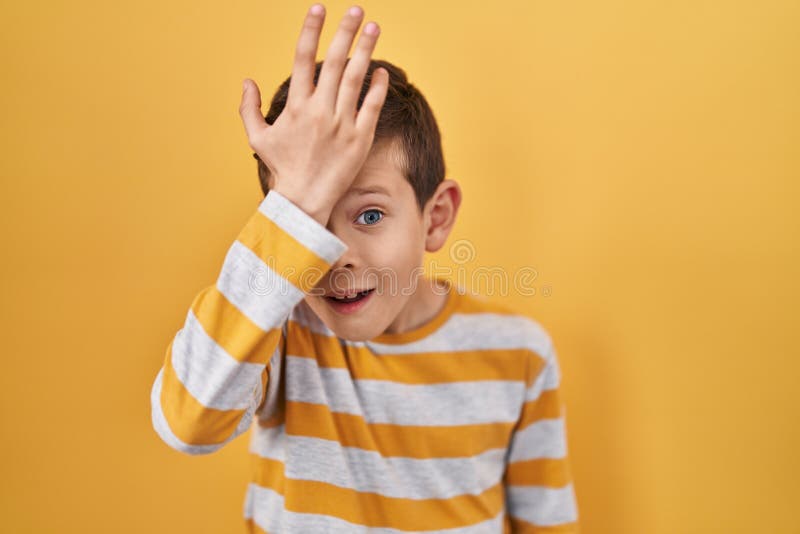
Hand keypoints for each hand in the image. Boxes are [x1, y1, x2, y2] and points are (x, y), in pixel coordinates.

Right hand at [239, 4, 388, 225]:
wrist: (304, 200)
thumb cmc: (282, 169)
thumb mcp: (258, 138)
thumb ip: (249, 108)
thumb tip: (247, 81)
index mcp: (295, 106)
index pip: (303, 58)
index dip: (311, 30)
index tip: (320, 8)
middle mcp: (319, 110)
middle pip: (334, 61)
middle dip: (346, 31)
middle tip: (357, 10)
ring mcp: (342, 124)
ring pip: (356, 78)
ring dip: (366, 50)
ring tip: (374, 28)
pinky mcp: (360, 139)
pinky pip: (372, 106)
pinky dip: (378, 87)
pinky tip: (382, 71)